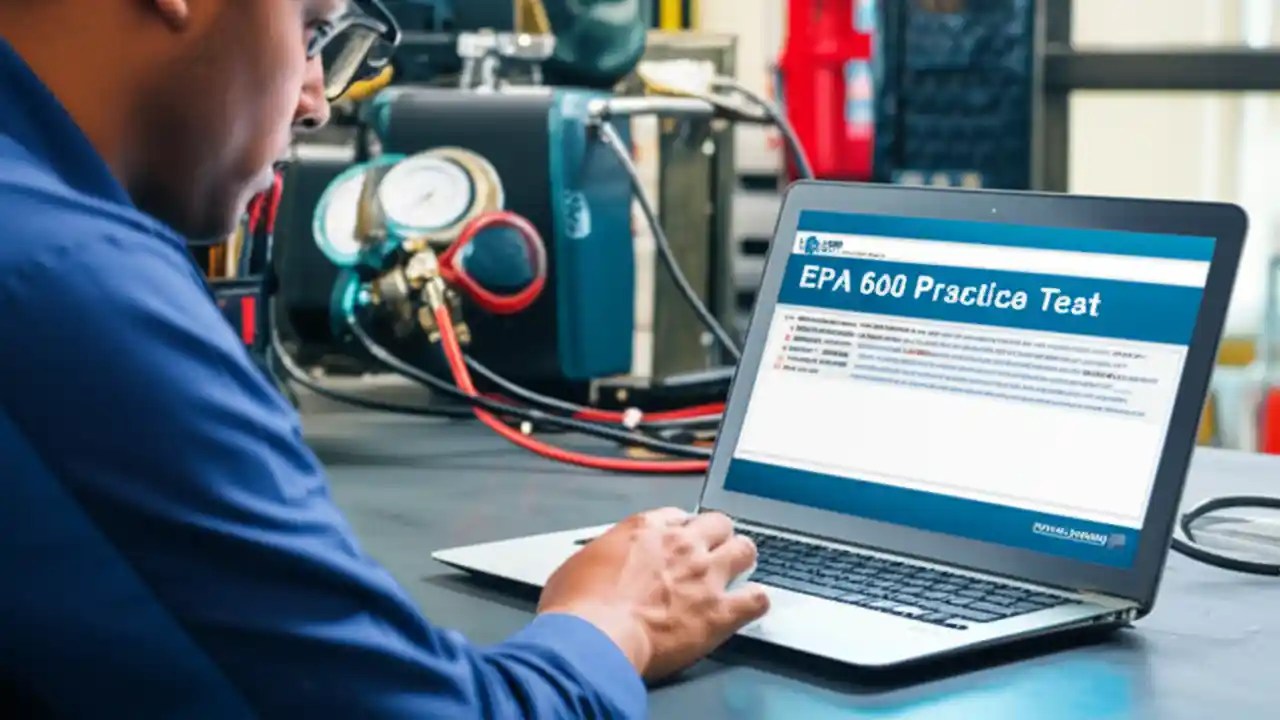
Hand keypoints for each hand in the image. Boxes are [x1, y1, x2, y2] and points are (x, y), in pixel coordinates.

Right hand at [537, 508, 769, 680]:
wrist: (593, 637)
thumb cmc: (577, 607)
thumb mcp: (577, 566)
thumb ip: (601, 558)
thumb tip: (597, 568)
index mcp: (646, 530)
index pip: (677, 515)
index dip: (681, 527)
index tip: (680, 536)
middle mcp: (681, 546)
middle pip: (718, 523)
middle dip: (717, 536)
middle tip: (713, 551)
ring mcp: (704, 577)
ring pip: (744, 550)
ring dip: (742, 559)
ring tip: (739, 569)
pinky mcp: (718, 613)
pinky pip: (756, 599)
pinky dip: (756, 601)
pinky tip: (752, 604)